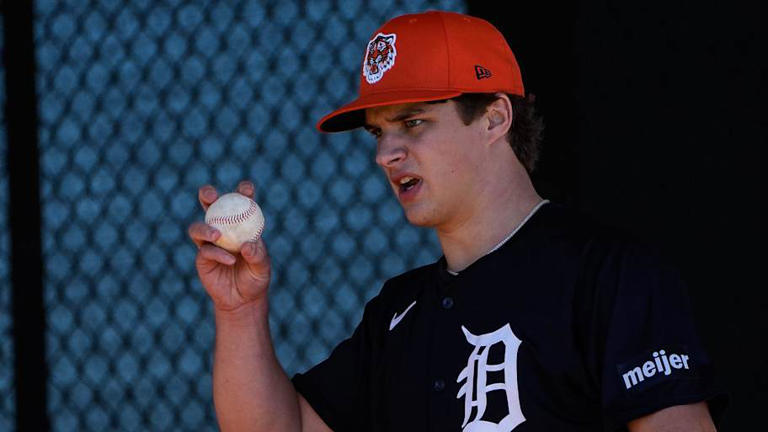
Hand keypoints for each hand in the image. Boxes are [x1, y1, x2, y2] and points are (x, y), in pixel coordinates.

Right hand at [188, 180, 270, 311]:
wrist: (243, 300)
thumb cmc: (256, 278)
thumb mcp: (262, 267)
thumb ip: (257, 255)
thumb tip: (247, 244)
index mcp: (241, 224)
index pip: (241, 202)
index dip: (243, 191)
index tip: (246, 189)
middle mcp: (223, 229)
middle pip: (211, 206)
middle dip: (207, 194)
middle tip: (211, 195)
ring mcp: (209, 243)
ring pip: (199, 227)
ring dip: (205, 227)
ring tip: (217, 235)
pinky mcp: (202, 258)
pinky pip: (205, 251)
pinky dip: (217, 254)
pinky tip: (230, 260)